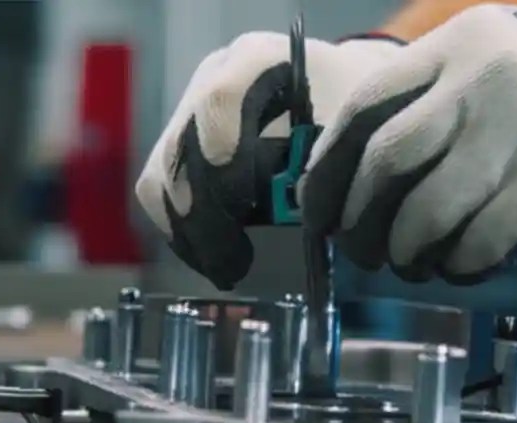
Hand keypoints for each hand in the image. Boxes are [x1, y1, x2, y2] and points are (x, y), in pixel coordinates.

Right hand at [135, 33, 400, 289]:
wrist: (342, 94)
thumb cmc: (356, 115)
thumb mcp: (356, 130)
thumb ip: (328, 163)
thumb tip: (305, 210)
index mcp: (259, 60)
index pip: (220, 101)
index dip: (222, 156)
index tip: (243, 209)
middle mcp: (213, 77)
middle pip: (180, 147)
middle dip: (203, 214)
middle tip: (234, 264)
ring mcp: (191, 109)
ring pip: (160, 176)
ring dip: (188, 230)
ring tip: (226, 267)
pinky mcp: (181, 144)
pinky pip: (161, 193)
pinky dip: (183, 231)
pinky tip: (213, 257)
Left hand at [301, 5, 516, 283]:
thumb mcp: (510, 67)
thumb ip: (443, 104)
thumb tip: (360, 180)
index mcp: (465, 42)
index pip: (365, 106)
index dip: (329, 168)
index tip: (318, 210)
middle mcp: (486, 74)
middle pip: (386, 160)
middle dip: (357, 219)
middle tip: (359, 251)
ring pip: (425, 208)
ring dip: (406, 251)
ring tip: (410, 263)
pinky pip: (478, 240)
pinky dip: (458, 265)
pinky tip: (461, 266)